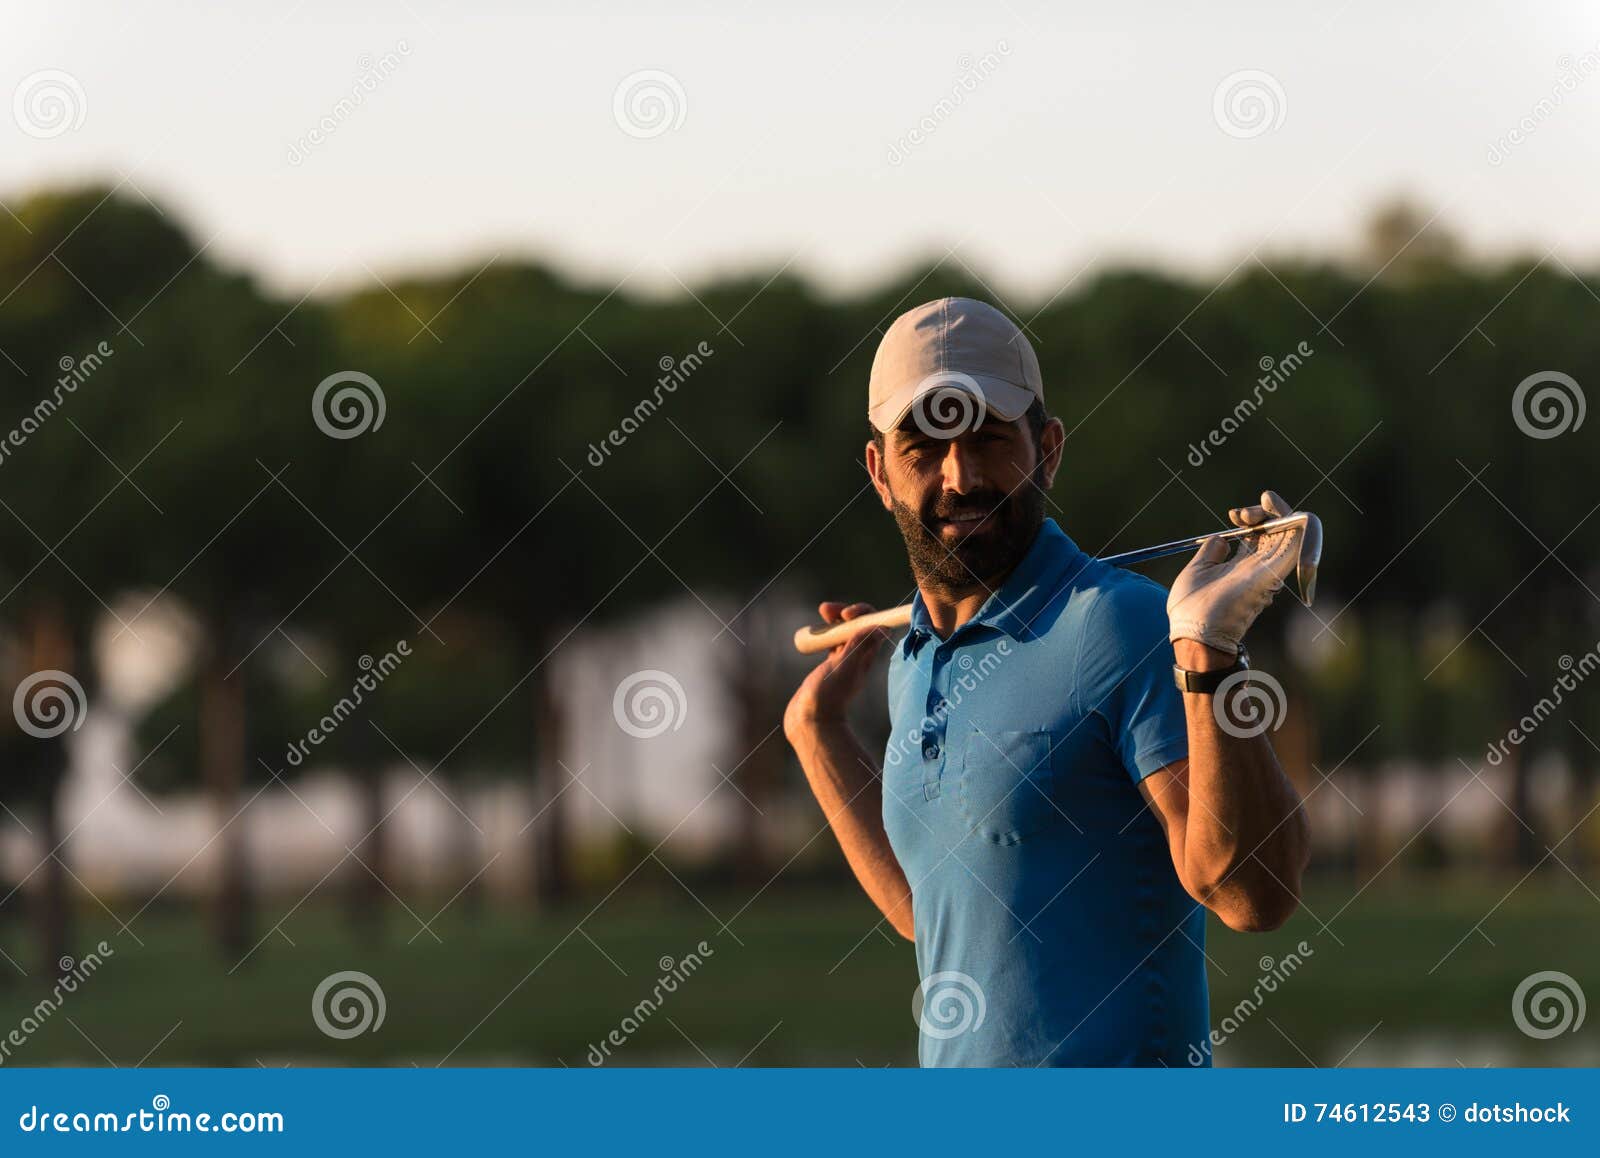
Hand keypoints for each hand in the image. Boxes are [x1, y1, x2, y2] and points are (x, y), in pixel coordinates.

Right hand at [783, 602, 887, 739]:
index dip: (862, 613)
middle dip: (845, 612)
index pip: (873, 625)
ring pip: (844, 632)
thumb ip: (859, 646)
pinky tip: (818, 631)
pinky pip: (833, 642)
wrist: (810, 720)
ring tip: (823, 611)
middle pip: (858, 625)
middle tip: (826, 609)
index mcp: (865, 656)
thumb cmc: (827, 695)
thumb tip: (882, 626)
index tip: (845, 614)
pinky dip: (828, 632)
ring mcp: (843, 661)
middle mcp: (857, 657)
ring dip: (836, 619)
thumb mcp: (844, 667)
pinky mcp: (830, 666)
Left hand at [1167, 490, 1301, 655]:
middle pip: (1277, 531)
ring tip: (1258, 504)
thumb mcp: (1197, 569)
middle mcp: (1260, 567)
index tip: (1233, 514)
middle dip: (1265, 511)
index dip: (1253, 518)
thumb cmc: (1191, 607)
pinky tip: (1276, 506)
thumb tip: (1222, 537)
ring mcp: (1269, 569)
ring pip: (1292, 532)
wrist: (1194, 629)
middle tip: (1242, 511)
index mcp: (1243, 565)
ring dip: (1278, 511)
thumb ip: (1212, 552)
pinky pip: (1297, 542)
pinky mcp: (1273, 571)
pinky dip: (1293, 522)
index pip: (1260, 536)